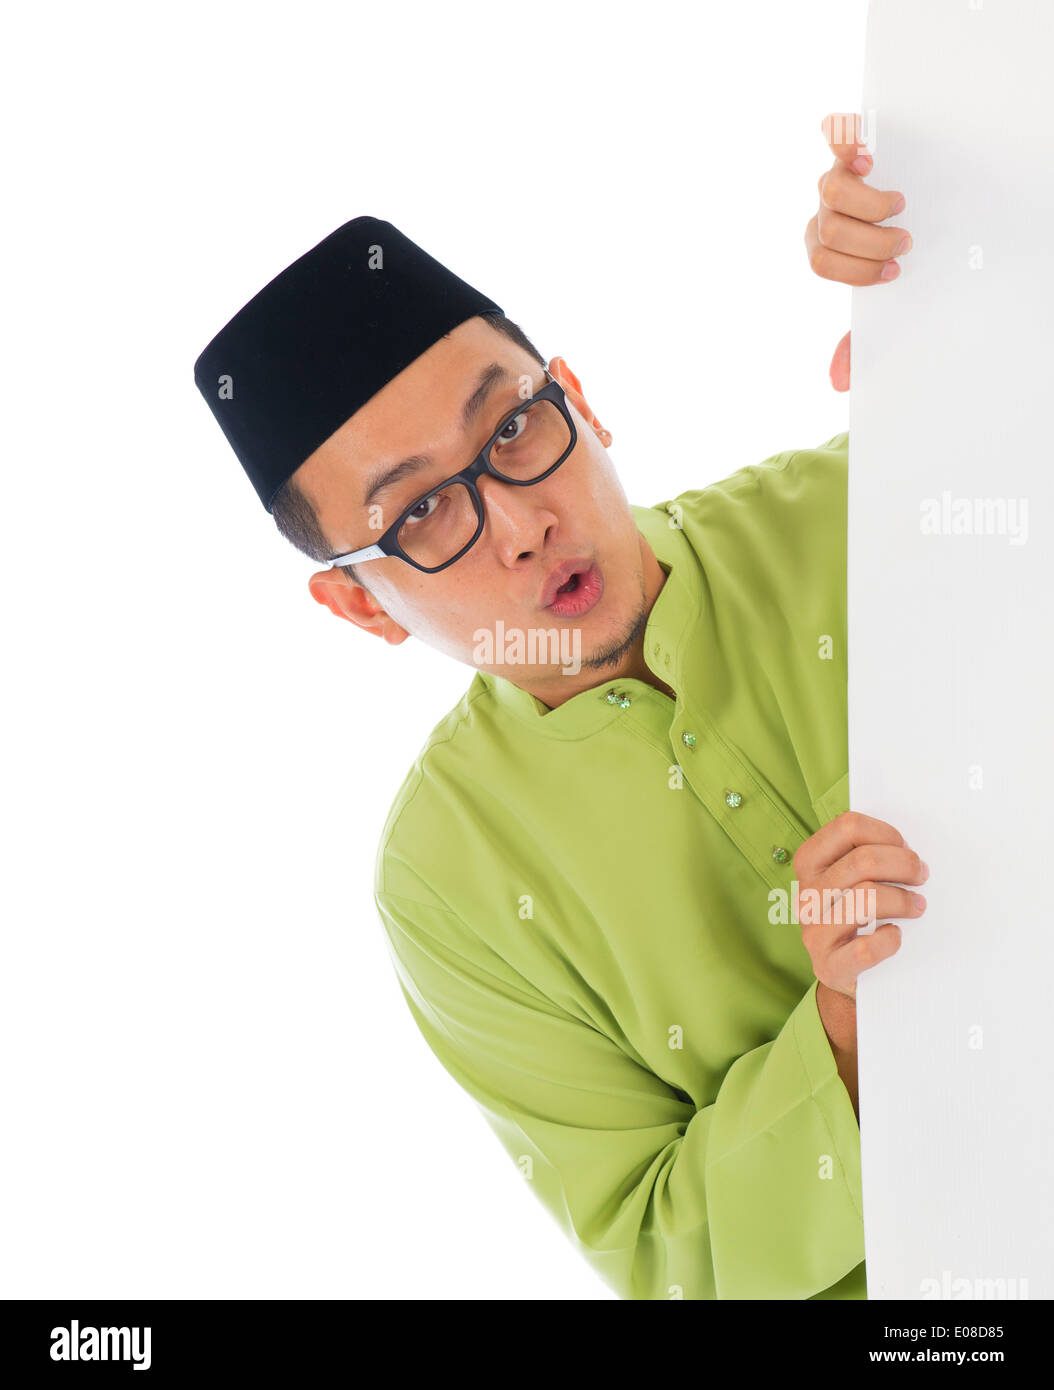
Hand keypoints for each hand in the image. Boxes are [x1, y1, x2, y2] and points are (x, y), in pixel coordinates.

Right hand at [793, 810, 928, 1000]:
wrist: (841, 971)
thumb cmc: (854, 916)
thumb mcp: (849, 879)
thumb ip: (868, 858)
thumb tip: (909, 851)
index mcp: (810, 863)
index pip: (847, 826)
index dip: (886, 834)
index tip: (905, 848)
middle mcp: (807, 894)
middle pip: (864, 860)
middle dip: (904, 864)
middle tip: (921, 876)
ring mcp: (815, 931)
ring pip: (867, 898)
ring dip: (903, 900)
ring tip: (917, 906)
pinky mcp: (829, 965)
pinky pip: (865, 949)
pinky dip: (889, 940)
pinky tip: (895, 935)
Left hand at [805, 113, 912, 390]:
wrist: (883, 216)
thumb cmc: (876, 263)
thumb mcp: (869, 302)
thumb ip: (854, 339)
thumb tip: (837, 382)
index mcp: (820, 250)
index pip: (821, 263)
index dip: (856, 270)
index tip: (893, 274)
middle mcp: (820, 215)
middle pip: (828, 230)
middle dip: (870, 242)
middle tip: (903, 244)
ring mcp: (831, 183)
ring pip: (831, 190)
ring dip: (871, 203)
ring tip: (898, 207)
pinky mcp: (848, 154)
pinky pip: (836, 140)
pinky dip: (846, 144)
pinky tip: (867, 154)